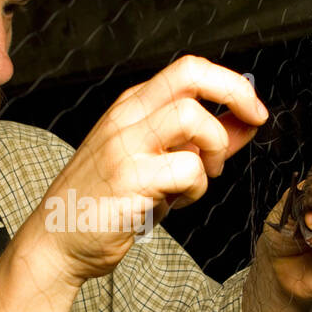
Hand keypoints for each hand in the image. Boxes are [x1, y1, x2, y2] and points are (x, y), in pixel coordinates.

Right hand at [29, 55, 267, 285]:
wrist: (57, 241)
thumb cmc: (106, 203)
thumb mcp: (156, 162)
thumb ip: (199, 142)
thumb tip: (245, 124)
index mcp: (132, 107)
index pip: (189, 70)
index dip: (231, 84)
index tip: (254, 111)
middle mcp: (127, 117)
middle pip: (191, 74)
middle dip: (235, 93)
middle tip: (252, 122)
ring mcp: (124, 145)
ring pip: (192, 117)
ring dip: (214, 149)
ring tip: (202, 176)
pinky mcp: (128, 178)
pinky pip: (187, 169)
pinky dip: (196, 189)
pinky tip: (175, 201)